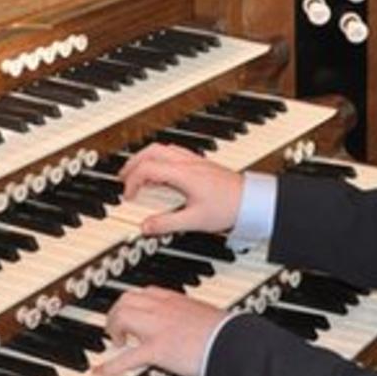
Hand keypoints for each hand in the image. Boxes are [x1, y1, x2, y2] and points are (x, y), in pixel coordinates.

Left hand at [95, 286, 226, 375]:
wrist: (234, 342)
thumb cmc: (226, 333)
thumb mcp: (207, 316)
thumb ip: (194, 317)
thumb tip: (194, 325)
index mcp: (177, 300)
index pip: (145, 292)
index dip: (132, 301)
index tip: (128, 310)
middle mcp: (164, 308)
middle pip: (126, 299)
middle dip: (116, 313)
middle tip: (117, 328)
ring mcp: (158, 327)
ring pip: (122, 317)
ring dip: (113, 329)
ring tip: (116, 342)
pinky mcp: (157, 349)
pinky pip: (126, 357)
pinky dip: (109, 366)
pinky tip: (100, 372)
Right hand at [119, 143, 243, 235]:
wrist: (253, 199)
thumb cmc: (229, 207)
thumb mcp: (194, 221)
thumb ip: (167, 223)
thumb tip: (145, 226)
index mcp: (183, 173)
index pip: (147, 168)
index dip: (132, 181)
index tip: (128, 196)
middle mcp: (188, 162)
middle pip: (152, 150)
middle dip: (133, 162)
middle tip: (123, 177)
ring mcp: (195, 160)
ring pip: (163, 149)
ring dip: (147, 158)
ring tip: (138, 172)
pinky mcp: (202, 164)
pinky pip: (174, 153)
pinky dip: (160, 159)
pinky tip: (162, 173)